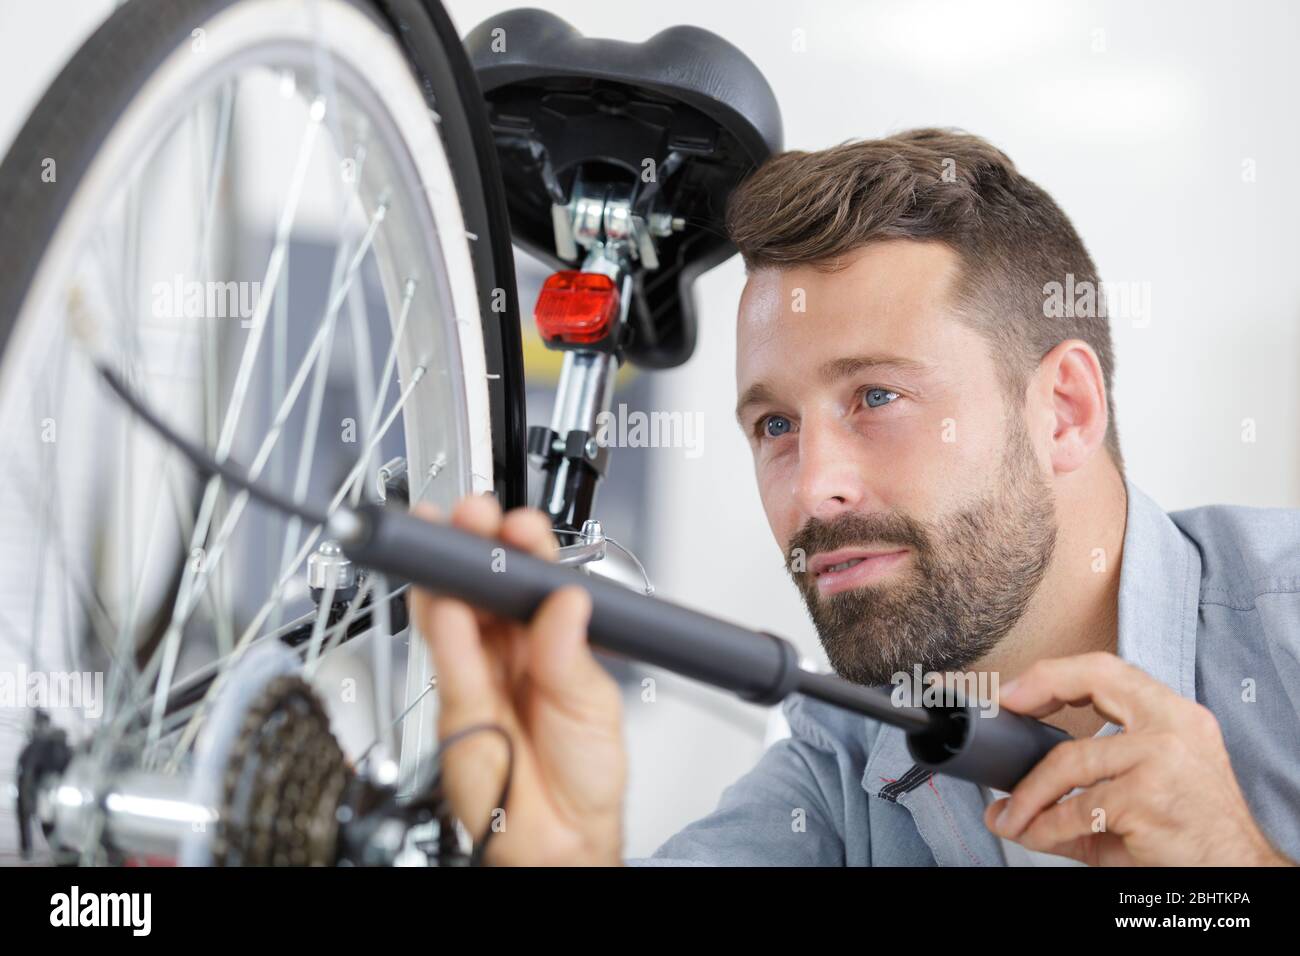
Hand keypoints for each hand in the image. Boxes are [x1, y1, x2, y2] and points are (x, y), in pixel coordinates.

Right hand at [408, 496, 626, 864]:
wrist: (557, 841)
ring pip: (456, 611)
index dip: (524, 549)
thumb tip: (567, 602)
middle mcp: (512, 649)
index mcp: (553, 640)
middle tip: (471, 518)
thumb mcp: (592, 706)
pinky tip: (448, 605)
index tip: (518, 527)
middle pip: (487, 586)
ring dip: (449, 575)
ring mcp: (480, 672)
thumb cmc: (585, 776)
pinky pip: (448, 660)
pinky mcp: (456, 702)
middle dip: (476, 546)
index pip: (535, 581)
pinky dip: (445, 630)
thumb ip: (570, 656)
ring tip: (448, 545)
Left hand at [984, 652, 1290, 865]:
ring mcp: (1162, 758)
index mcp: (1174, 714)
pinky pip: (1076, 809)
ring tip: (1011, 816)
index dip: (1055, 674)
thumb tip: (1009, 809)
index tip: (1017, 692)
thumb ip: (1076, 794)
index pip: (1108, 670)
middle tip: (1004, 713)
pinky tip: (1034, 834)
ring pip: (1070, 761)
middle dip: (1038, 687)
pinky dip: (1045, 826)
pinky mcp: (1147, 797)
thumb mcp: (1137, 798)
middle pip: (1094, 679)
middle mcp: (1174, 725)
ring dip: (1028, 794)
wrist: (1238, 872)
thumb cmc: (1191, 833)